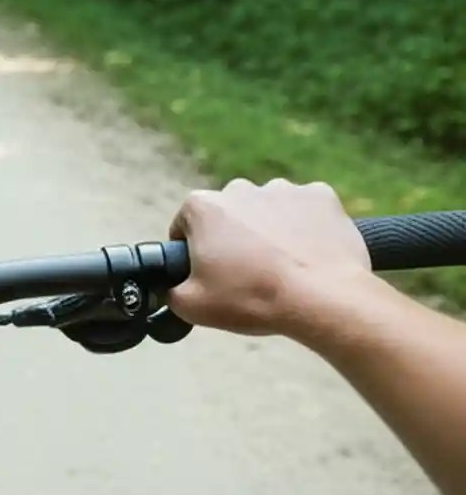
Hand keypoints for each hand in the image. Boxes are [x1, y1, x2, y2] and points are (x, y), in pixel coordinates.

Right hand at [166, 178, 374, 336]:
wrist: (323, 299)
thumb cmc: (254, 298)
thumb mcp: (192, 306)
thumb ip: (170, 291)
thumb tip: (170, 287)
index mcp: (203, 206)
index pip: (185, 227)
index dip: (193, 253)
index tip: (209, 273)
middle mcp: (240, 188)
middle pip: (228, 215)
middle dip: (232, 238)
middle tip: (245, 274)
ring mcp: (284, 189)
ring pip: (267, 210)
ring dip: (268, 231)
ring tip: (281, 267)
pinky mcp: (321, 196)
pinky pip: (305, 210)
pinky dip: (305, 227)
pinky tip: (307, 254)